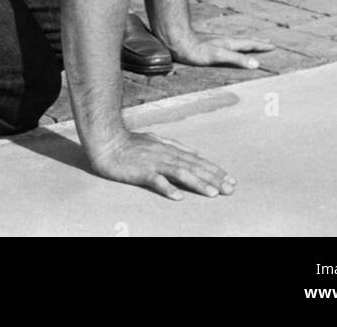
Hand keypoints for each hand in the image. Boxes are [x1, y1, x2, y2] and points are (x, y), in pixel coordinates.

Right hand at [91, 130, 235, 199]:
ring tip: (212, 194)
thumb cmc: (128, 142)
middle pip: (193, 167)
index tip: (229, 179)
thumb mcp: (154, 140)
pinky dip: (167, 188)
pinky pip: (156, 180)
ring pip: (180, 173)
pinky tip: (178, 197)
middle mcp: (165, 154)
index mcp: (168, 148)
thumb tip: (193, 152)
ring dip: (198, 183)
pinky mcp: (140, 171)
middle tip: (230, 189)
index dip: (214, 169)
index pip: (196, 160)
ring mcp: (153, 162)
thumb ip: (173, 147)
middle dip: (213, 178)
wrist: (106, 140)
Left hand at [167, 30, 273, 69]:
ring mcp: (214, 42)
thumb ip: (236, 59)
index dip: (260, 46)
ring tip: (250, 44)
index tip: (273, 45)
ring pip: (234, 42)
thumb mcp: (218, 56)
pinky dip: (232, 46)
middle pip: (243, 41)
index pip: (248, 44)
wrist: (174, 39)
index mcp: (227, 44)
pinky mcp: (205, 45)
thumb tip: (256, 63)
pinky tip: (225, 48)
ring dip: (245, 43)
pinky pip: (224, 45)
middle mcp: (222, 41)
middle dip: (256, 43)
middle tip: (267, 42)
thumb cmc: (194, 49)